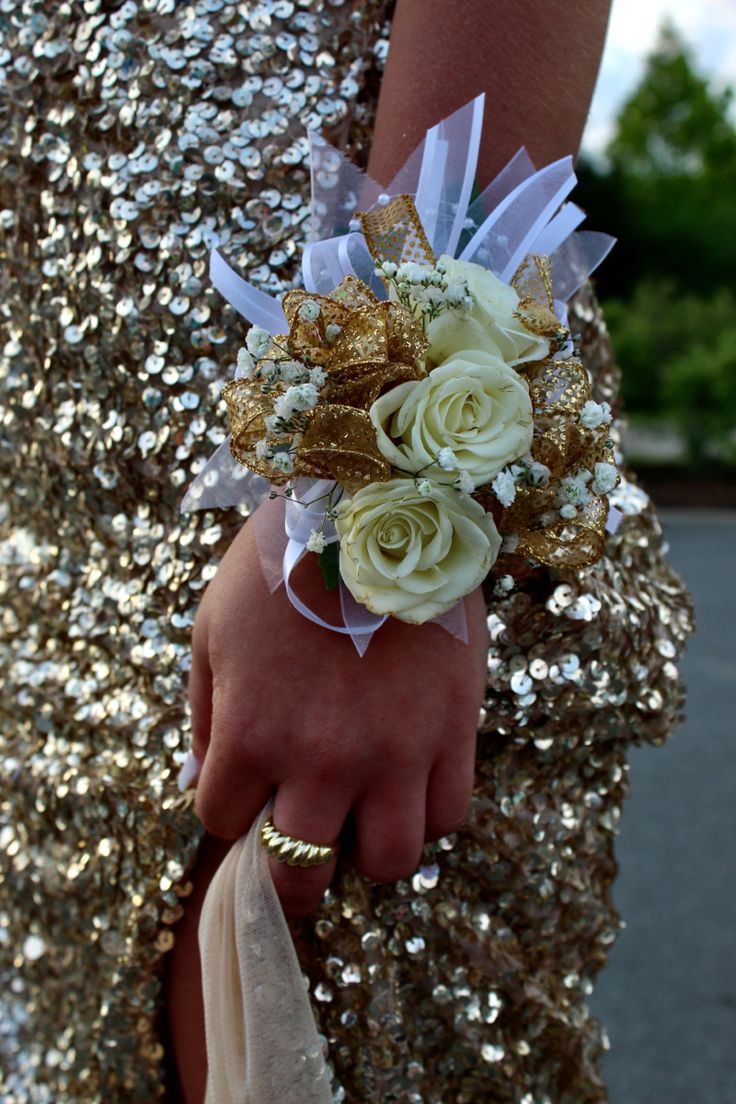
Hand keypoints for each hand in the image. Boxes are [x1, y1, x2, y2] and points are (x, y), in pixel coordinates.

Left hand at [188, 496, 488, 917]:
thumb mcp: (213, 629)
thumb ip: (203, 716)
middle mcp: (321, 760)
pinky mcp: (453, 731)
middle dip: (288, 868)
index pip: (220, 822)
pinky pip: (449, 814)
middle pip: (298, 876)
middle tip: (299, 836)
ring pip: (386, 861)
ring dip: (364, 847)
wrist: (373, 503)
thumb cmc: (280, 564)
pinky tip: (408, 776)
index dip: (227, 805)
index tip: (244, 782)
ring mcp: (394, 751)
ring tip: (359, 808)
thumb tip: (198, 787)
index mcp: (251, 733)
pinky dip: (426, 810)